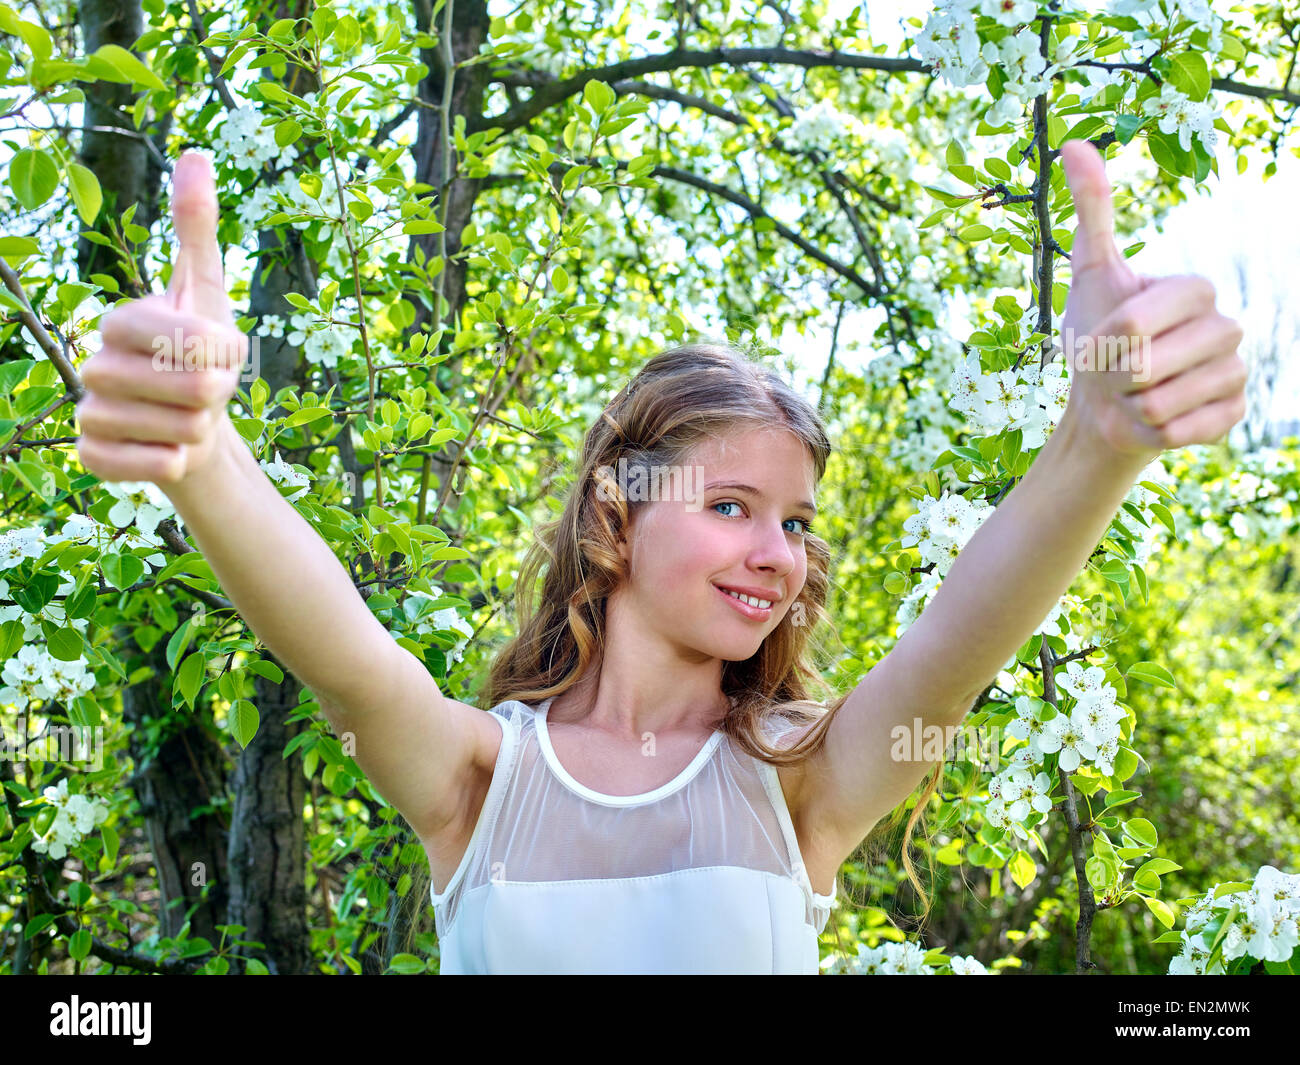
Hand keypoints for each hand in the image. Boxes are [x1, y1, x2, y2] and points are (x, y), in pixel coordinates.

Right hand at [76, 152, 245, 485]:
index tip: (225, 351)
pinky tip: (172, 450)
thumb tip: (196, 154)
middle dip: (221, 394)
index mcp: (120, 321)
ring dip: (203, 428)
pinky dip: (175, 461)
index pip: (190, 339)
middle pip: (193, 389)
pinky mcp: (93, 456)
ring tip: (190, 417)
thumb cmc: (201, 355)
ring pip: (180, 429)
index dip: (224, 352)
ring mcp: (90, 412)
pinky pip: (151, 465)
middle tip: (210, 391)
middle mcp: (94, 364)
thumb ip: (197, 229)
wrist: (193, 424)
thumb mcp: (205, 292)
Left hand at [1057, 138, 1246, 462]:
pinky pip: (1184, 433)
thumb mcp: (1091, 271)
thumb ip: (1093, 208)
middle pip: (1147, 364)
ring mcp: (1234, 373)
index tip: (1106, 337)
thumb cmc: (1097, 334)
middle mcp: (1227, 328)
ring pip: (1163, 402)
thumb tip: (1075, 142)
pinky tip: (1155, 419)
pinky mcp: (1232, 415)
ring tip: (1136, 394)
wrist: (1103, 403)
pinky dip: (1155, 434)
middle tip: (1119, 371)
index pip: (1138, 323)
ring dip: (1132, 406)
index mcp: (1197, 290)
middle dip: (1114, 376)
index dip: (1106, 339)